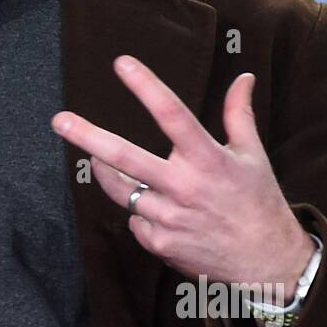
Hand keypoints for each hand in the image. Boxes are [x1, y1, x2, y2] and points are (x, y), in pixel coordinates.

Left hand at [52, 56, 312, 290]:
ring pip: (121, 190)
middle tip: (59, 121)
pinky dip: (140, 211)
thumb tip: (243, 77)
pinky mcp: (160, 244)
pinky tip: (158, 210)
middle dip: (88, 138)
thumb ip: (239, 114)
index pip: (172, 114)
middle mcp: (184, 187)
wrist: (268, 263)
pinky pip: (135, 219)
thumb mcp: (253, 155)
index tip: (122, 64)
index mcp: (208, 159)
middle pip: (125, 157)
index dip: (146, 86)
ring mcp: (169, 218)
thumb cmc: (259, 202)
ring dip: (107, 174)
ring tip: (98, 160)